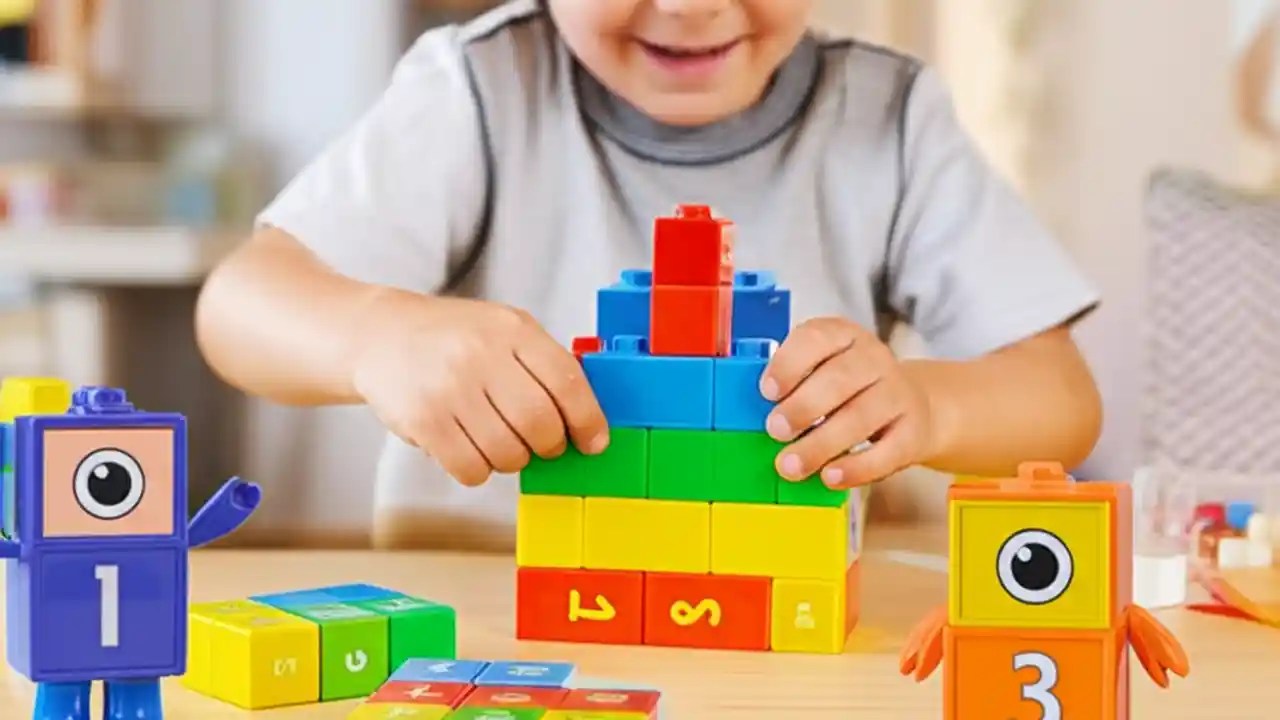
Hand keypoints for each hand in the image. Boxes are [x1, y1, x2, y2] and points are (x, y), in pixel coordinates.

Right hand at [349, 291, 608, 485]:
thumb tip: (588, 422)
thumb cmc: (454, 339)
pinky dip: (479, 470)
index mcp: (511, 329)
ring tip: (500, 441)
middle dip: (550, 445)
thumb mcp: (504, 330)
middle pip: (540, 424)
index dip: (588, 419)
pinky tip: (470, 449)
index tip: (594, 442)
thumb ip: (544, 365)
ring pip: (507, 453)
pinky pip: (471, 469)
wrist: (380, 334)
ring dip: (513, 459)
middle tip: (543, 444)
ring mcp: (449, 387)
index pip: (567, 381)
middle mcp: (480, 354)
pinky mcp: (423, 420)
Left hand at [760, 317, 935, 488]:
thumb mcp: (822, 371)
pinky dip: (856, 467)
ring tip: (790, 465)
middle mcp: (874, 359)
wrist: (914, 406)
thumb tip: (751, 413)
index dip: (789, 364)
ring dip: (821, 444)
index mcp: (844, 336)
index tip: (766, 391)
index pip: (817, 338)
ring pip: (860, 417)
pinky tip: (830, 477)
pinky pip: (887, 451)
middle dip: (802, 407)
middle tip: (774, 430)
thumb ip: (792, 384)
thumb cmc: (850, 389)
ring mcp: (898, 394)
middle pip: (840, 379)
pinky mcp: (913, 432)